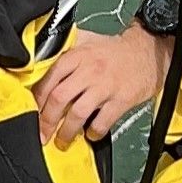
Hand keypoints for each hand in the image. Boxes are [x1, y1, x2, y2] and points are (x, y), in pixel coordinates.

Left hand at [35, 26, 174, 147]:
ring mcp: (105, 86)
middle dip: (46, 120)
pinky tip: (90, 134)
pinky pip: (102, 122)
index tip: (33, 112)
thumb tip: (42, 61)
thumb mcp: (88, 41)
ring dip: (66, 132)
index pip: (49, 79)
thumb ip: (66, 50)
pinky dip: (93, 132)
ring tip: (62, 140)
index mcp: (77, 56)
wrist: (148, 51)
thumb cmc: (115, 51)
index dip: (37, 99)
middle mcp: (89, 70)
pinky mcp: (121, 100)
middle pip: (58, 98)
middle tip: (43, 133)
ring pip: (77, 113)